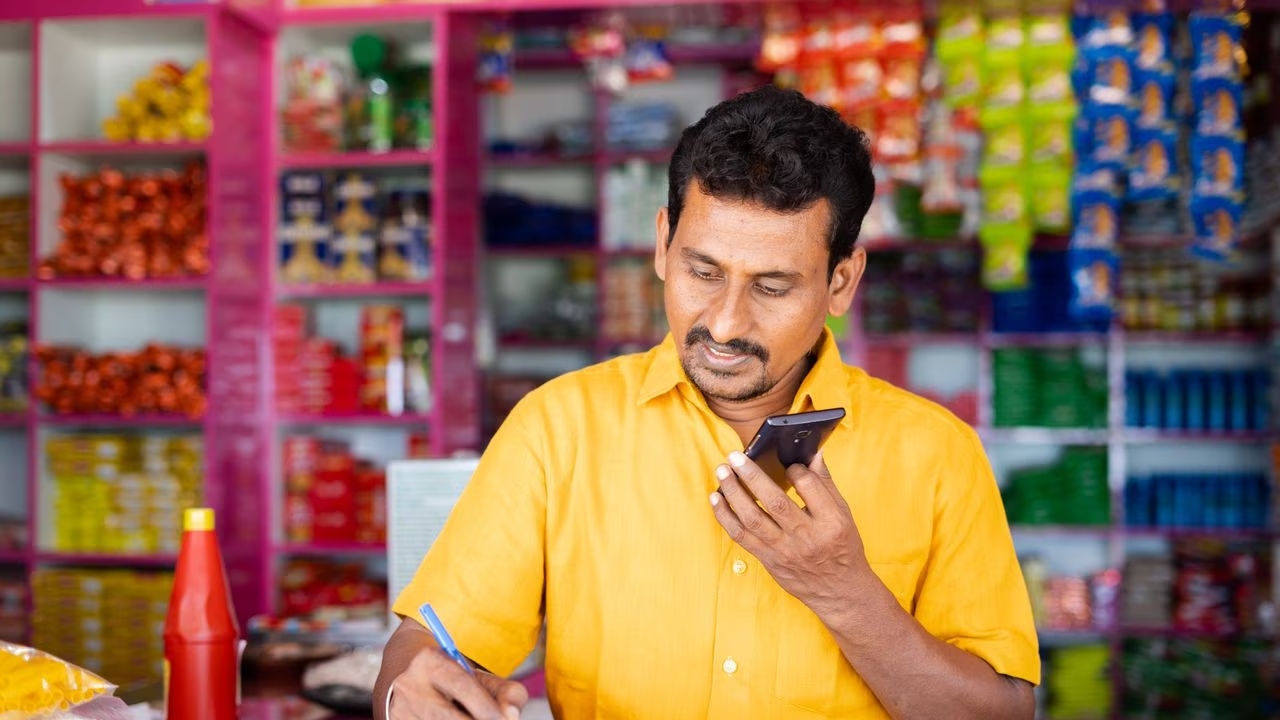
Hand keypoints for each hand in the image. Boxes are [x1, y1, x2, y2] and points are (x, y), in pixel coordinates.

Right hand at [387, 647, 527, 719]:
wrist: (403, 680)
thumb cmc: (449, 681)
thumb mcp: (476, 677)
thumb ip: (504, 691)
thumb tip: (512, 715)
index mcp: (429, 661)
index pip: (462, 686)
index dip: (486, 707)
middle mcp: (408, 687)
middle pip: (448, 717)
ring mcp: (399, 712)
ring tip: (466, 715)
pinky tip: (455, 719)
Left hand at [710, 450, 872, 619]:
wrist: (838, 590)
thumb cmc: (841, 547)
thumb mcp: (843, 514)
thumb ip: (825, 483)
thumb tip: (813, 453)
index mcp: (830, 522)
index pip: (809, 487)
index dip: (794, 470)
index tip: (786, 462)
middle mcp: (806, 536)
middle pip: (775, 502)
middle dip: (751, 476)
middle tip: (734, 456)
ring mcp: (784, 550)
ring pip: (752, 519)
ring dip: (733, 493)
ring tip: (722, 473)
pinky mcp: (768, 560)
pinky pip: (741, 537)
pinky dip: (725, 516)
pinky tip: (716, 499)